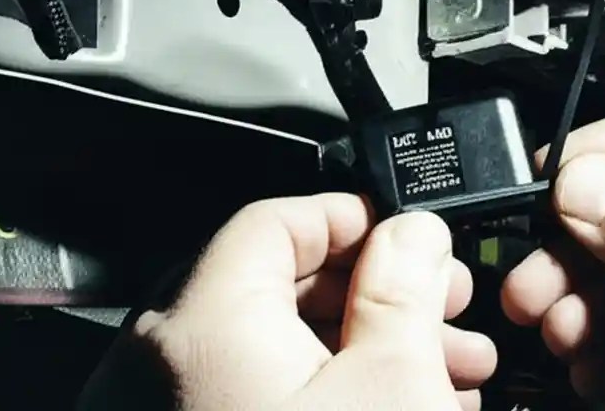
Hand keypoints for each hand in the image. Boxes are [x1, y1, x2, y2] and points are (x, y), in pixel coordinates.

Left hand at [80, 194, 496, 410]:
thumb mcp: (393, 381)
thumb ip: (404, 285)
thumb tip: (410, 232)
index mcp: (199, 322)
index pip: (273, 219)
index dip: (353, 214)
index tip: (405, 229)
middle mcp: (162, 360)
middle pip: (277, 283)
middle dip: (378, 291)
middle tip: (440, 301)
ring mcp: (163, 409)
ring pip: (273, 345)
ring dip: (364, 344)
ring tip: (443, 365)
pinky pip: (252, 390)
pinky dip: (321, 386)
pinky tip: (391, 402)